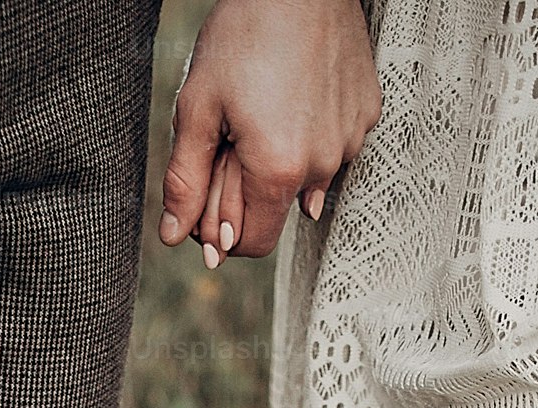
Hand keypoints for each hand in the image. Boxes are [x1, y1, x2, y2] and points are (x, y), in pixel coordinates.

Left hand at [161, 0, 380, 266]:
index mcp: (277, 172)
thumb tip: (172, 235)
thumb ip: (186, 180)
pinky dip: (307, 132)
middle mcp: (321, 167)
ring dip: (279, 158)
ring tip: (263, 106)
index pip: (250, 243)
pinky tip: (293, 92)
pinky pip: (331, 144)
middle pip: (277, 213)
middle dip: (247, 190)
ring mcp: (349, 141)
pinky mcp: (366, 115)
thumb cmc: (243, 34)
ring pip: (305, 179)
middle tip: (230, 136)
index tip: (206, 188)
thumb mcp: (198, 108)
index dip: (219, 227)